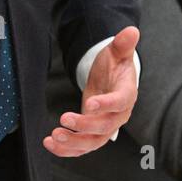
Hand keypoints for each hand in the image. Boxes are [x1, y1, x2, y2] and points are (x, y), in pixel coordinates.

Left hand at [44, 26, 138, 157]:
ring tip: (54, 137)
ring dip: (73, 143)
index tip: (90, 103)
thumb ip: (123, 43)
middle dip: (84, 126)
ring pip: (92, 142)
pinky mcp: (93, 134)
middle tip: (64, 119)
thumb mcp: (118, 52)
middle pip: (105, 127)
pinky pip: (81, 147)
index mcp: (126, 94)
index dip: (106, 104)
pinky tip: (50, 143)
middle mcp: (118, 115)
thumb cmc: (115, 65)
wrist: (111, 80)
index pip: (119, 102)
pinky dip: (66, 149)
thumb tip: (132, 30)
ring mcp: (106, 127)